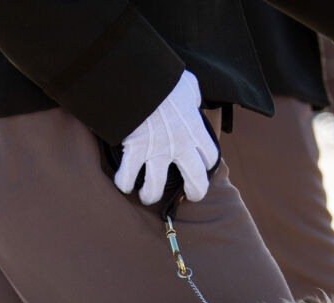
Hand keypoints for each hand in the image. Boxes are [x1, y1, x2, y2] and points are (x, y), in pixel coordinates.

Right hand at [114, 70, 218, 203]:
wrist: (139, 74)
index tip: (203, 165)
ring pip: (155, 188)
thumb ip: (193, 96)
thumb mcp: (187, 83)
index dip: (208, 164)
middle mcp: (180, 145)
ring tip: (147, 196)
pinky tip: (123, 183)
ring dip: (150, 195)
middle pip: (195, 180)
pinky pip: (127, 176)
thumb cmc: (163, 77)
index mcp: (194, 128)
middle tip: (190, 195)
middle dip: (195, 192)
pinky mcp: (134, 150)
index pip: (210, 157)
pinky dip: (123, 182)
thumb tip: (192, 100)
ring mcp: (156, 151)